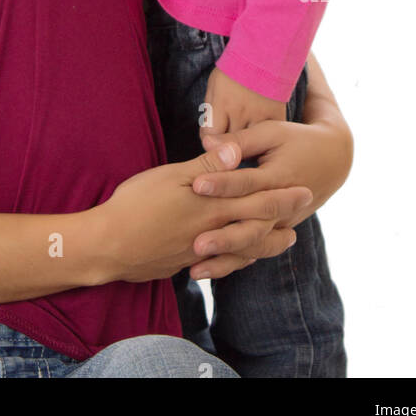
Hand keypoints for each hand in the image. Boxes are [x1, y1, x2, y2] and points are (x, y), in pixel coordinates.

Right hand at [95, 149, 311, 285]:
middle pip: (258, 226)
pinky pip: (224, 262)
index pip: (258, 201)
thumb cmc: (136, 203)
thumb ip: (207, 166)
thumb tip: (238, 151)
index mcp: (213, 207)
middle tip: (305, 208)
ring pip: (245, 248)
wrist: (110, 245)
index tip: (305, 190)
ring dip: (269, 242)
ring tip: (287, 239)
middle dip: (284, 217)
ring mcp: (201, 252)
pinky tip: (242, 256)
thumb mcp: (171, 175)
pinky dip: (241, 258)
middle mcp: (213, 233)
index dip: (283, 196)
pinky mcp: (186, 264)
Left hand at [187, 110, 352, 279]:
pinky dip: (230, 264)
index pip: (247, 183)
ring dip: (225, 259)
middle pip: (252, 226)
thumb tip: (207, 143)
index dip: (222, 183)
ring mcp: (281, 224)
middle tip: (196, 244)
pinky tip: (204, 271)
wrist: (331, 160)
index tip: (196, 186)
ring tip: (195, 269)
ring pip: (253, 247)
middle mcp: (282, 207)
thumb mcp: (271, 132)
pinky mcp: (276, 232)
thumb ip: (240, 141)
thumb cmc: (295, 140)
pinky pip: (254, 252)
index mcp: (279, 178)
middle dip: (224, 237)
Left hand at [200, 67, 284, 144]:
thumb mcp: (214, 85)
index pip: (210, 136)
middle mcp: (240, 111)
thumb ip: (211, 110)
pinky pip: (269, 139)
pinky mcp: (277, 117)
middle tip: (229, 140)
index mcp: (222, 102)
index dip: (210, 139)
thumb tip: (208, 137)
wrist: (264, 54)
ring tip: (246, 141)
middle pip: (230, 144)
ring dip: (247, 146)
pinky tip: (262, 137)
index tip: (213, 137)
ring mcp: (260, 115)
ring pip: (250, 146)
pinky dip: (264, 141)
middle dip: (227, 144)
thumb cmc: (235, 69)